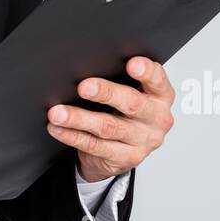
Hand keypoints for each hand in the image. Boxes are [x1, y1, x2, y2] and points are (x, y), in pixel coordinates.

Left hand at [45, 57, 174, 182]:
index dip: (146, 71)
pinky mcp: (126, 158)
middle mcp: (156, 118)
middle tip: (83, 87)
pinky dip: (72, 135)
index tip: (131, 64)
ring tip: (58, 112)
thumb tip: (87, 62)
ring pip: (107, 127)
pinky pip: (94, 146)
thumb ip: (121, 77)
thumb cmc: (126, 111)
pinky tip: (58, 128)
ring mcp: (143, 141)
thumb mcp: (132, 91)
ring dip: (79, 118)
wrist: (125, 149)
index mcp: (161, 96)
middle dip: (106, 93)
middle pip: (131, 103)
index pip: (157, 80)